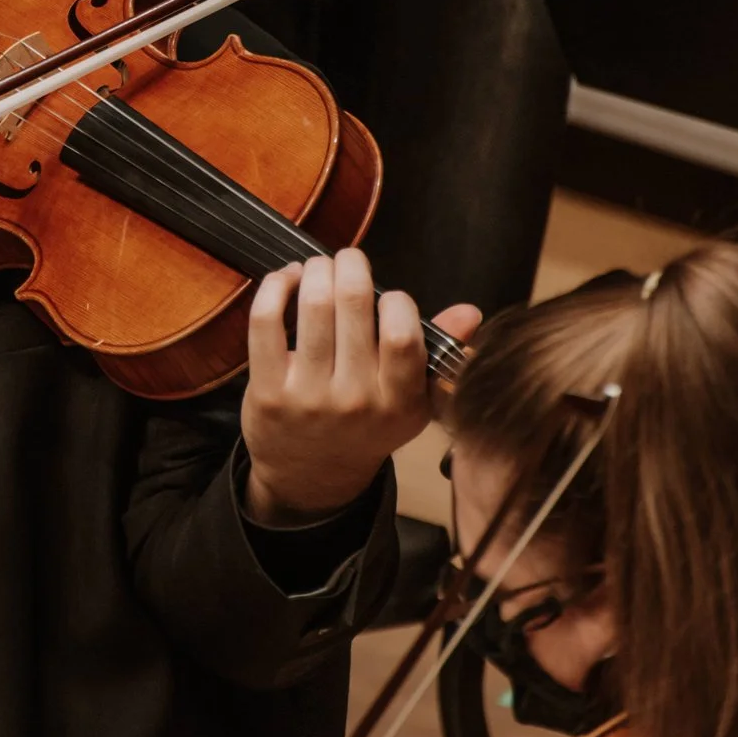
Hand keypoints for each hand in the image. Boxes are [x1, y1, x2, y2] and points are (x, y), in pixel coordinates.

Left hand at [241, 249, 482, 522]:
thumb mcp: (411, 403)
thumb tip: (470, 312)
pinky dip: (275, 287)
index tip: (387, 295)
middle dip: (351, 267)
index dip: (395, 300)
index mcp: (398, 402)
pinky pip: (266, 322)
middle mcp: (356, 400)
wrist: (312, 477)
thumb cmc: (365, 427)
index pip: (403, 334)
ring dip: (316, 271)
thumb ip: (438, 355)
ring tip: (319, 266)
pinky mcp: (267, 391)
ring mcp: (309, 396)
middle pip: (354, 306)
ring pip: (313, 307)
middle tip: (348, 259)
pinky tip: (285, 280)